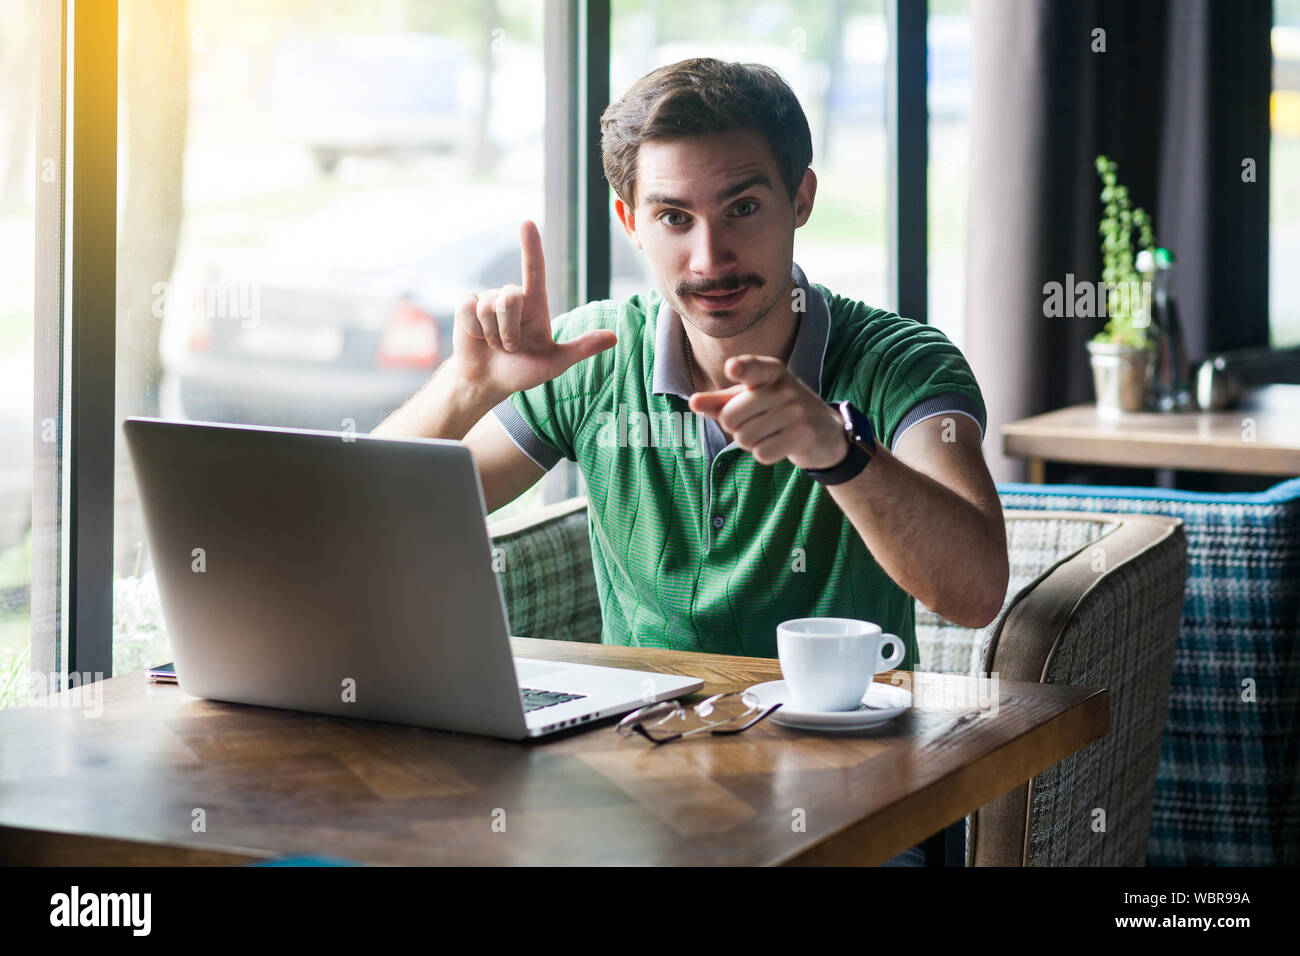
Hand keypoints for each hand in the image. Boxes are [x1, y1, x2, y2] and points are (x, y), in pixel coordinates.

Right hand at [449, 220, 615, 406]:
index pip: (535, 269)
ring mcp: (488, 299)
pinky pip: (469, 310)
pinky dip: (474, 330)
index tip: (527, 223)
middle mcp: (512, 297)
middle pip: (510, 297)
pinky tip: (476, 337)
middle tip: (511, 347)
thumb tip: (614, 337)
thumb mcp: (554, 362)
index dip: (531, 246)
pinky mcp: (467, 306)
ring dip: (492, 335)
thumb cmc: (522, 371)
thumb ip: (581, 348)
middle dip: (509, 331)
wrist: (489, 381)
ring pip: (488, 307)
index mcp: (535, 304)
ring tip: (494, 345)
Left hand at [687, 355, 847, 468]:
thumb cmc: (778, 410)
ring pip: (745, 438)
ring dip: (751, 443)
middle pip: (731, 417)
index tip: (733, 368)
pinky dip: (766, 453)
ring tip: (771, 433)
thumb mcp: (750, 399)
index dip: (742, 368)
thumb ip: (720, 401)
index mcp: (770, 371)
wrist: (825, 431)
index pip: (753, 368)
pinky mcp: (804, 434)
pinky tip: (781, 443)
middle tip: (756, 423)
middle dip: (735, 428)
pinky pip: (762, 454)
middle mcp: (784, 388)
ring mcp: (797, 410)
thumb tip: (693, 402)